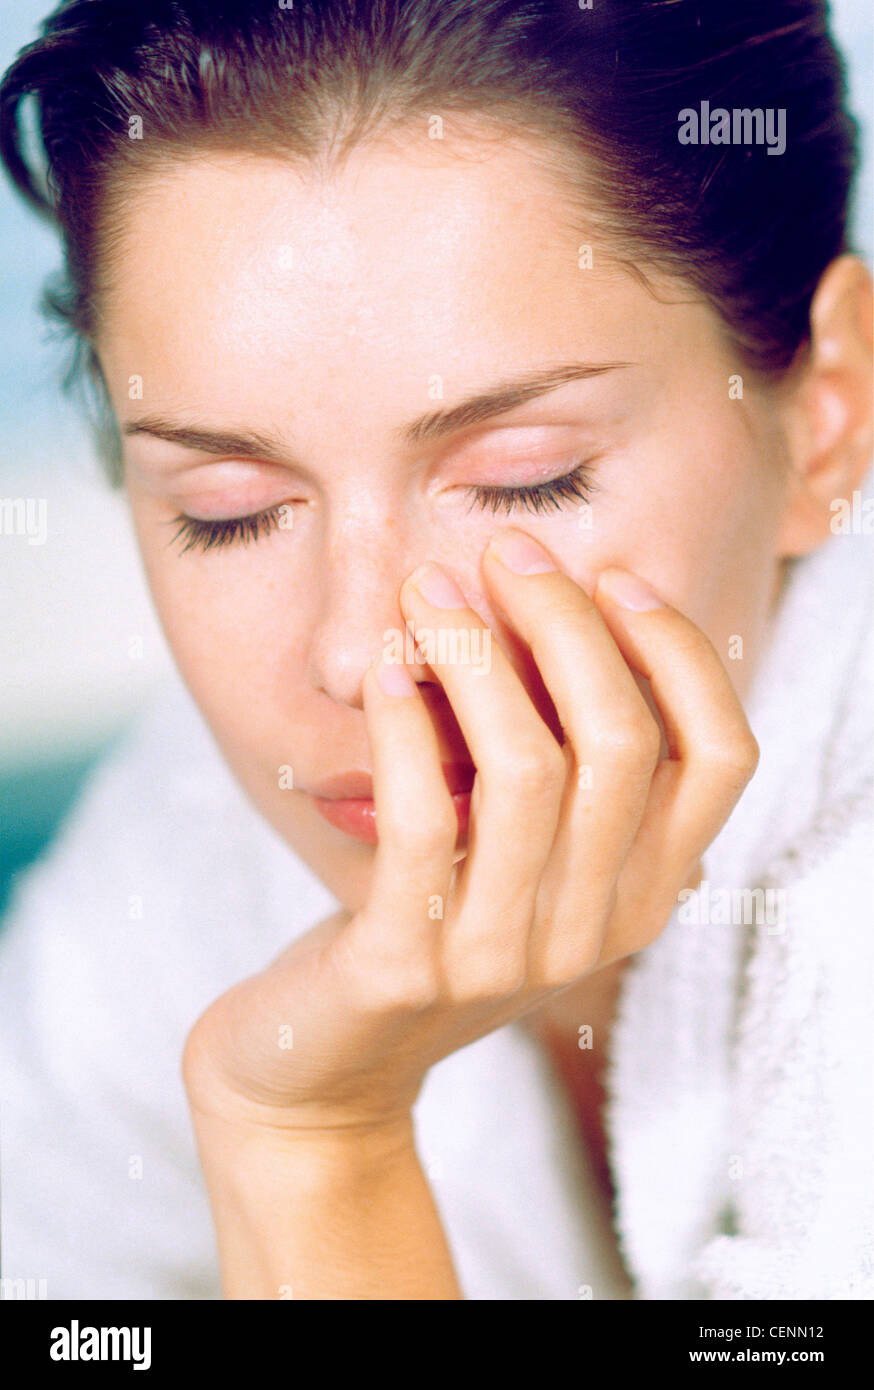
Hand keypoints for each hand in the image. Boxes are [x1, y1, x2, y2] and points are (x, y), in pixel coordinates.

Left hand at [182, 527, 757, 1139]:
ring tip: (428, 588)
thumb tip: (565, 608)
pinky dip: (405, 724)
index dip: (681, 654)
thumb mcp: (521, 852)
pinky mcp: (407, 964)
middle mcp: (595, 928)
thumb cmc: (431, 924)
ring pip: (527, 771)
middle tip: (503, 553)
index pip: (721, 758)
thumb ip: (565, 766)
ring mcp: (505, 955)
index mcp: (642, 892)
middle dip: (565, 623)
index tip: (614, 576)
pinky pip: (422, 822)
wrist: (327, 1062)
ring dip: (477, 656)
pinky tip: (386, 664)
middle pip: (621, 743)